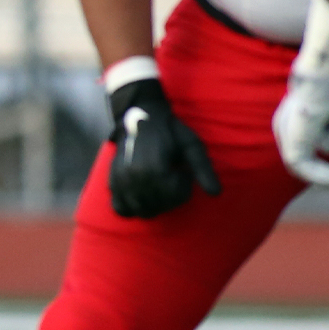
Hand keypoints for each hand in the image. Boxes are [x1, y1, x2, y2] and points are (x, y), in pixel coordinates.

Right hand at [107, 78, 221, 216]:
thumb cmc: (170, 132)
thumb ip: (204, 169)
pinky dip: (132, 209)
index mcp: (155, 169)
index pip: (175, 197)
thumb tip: (216, 193)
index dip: (184, 187)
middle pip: (160, 206)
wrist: (140, 117)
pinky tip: (142, 196)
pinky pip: (121, 210)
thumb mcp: (192, 146)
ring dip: (155, 205)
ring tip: (159, 186)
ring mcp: (121, 182)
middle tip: (172, 178)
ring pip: (142, 211)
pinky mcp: (112, 183)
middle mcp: (135, 179)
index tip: (182, 171)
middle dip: (171, 197)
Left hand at [274, 68, 328, 186]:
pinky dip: (321, 175)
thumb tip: (327, 151)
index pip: (298, 148)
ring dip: (323, 176)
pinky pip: (303, 166)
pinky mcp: (293, 139)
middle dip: (318, 173)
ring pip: (299, 166)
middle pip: (297, 160)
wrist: (322, 75)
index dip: (315, 163)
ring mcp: (287, 136)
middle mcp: (284, 129)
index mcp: (289, 121)